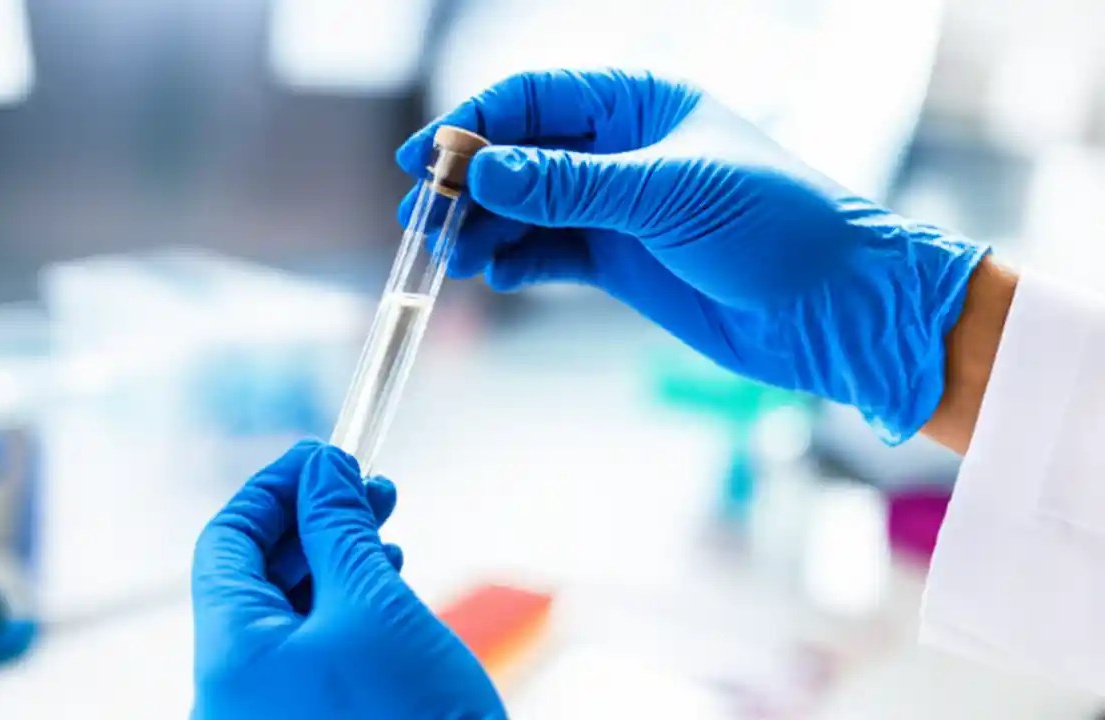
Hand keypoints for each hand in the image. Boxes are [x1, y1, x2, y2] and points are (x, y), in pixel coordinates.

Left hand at [191, 439, 504, 719]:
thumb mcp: (376, 608)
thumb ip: (339, 530)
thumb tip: (323, 471)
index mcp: (230, 657)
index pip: (226, 543)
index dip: (274, 488)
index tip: (322, 454)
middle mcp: (235, 691)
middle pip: (254, 576)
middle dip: (311, 519)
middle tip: (365, 482)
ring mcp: (269, 713)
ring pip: (287, 612)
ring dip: (333, 557)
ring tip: (383, 522)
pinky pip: (308, 650)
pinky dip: (343, 605)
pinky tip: (383, 579)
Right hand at [397, 69, 988, 442]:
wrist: (834, 309)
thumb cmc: (775, 225)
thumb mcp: (666, 193)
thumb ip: (570, 183)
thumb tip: (481, 168)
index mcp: (640, 103)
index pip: (535, 97)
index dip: (474, 122)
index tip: (425, 157)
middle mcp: (622, 149)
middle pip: (521, 153)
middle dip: (471, 183)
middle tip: (425, 219)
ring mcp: (619, 206)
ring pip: (528, 207)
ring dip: (486, 227)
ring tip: (452, 254)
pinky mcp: (620, 260)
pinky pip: (550, 251)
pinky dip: (516, 259)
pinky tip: (491, 273)